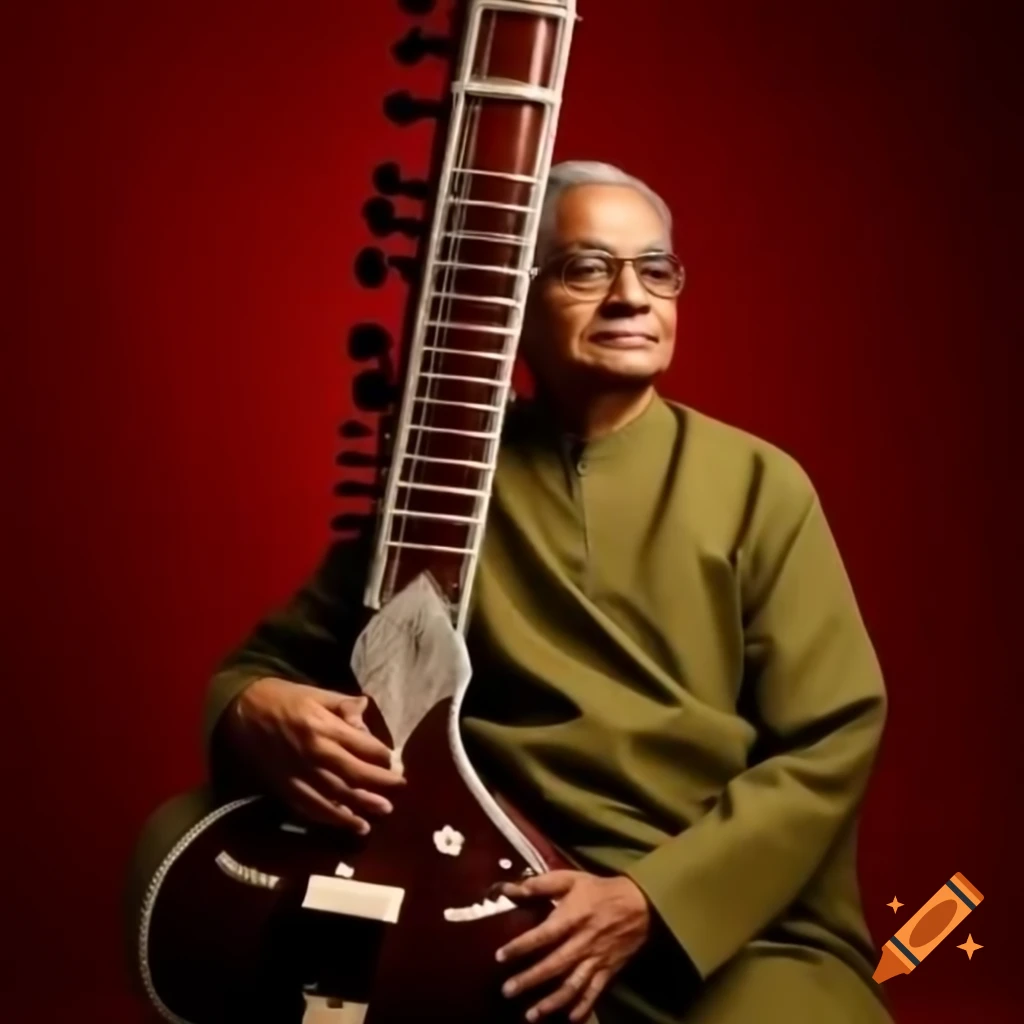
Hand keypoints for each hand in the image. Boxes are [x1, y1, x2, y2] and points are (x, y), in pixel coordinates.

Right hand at [224, 678, 405, 832]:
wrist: (242, 710)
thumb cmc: (285, 698)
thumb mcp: (318, 693)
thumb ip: (344, 705)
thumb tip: (367, 713)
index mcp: (323, 726)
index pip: (363, 746)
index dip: (382, 755)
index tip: (395, 761)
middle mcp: (314, 753)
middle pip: (354, 773)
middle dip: (379, 783)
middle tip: (399, 788)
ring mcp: (298, 773)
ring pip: (335, 795)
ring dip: (361, 806)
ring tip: (382, 811)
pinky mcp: (285, 787)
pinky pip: (312, 807)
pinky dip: (332, 818)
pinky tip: (351, 824)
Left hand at [495, 871, 650, 1021]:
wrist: (640, 904)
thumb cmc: (599, 890)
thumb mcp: (571, 879)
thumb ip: (540, 884)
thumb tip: (510, 889)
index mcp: (572, 917)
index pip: (543, 935)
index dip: (521, 946)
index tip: (500, 957)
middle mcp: (582, 942)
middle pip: (553, 965)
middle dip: (529, 980)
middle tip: (507, 991)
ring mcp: (596, 959)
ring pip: (572, 985)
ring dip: (551, 1002)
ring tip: (531, 1014)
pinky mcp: (608, 970)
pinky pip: (595, 992)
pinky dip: (583, 1007)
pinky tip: (569, 1019)